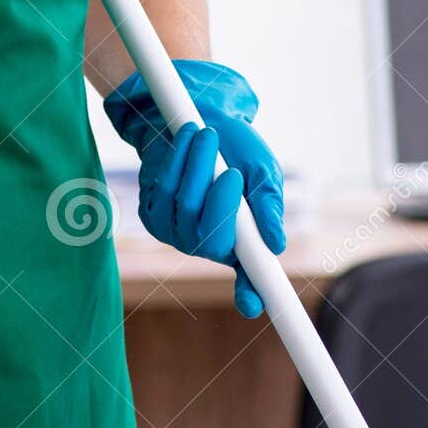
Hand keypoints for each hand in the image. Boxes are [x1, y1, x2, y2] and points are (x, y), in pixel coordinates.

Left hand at [103, 59, 286, 317]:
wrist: (202, 122)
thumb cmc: (240, 153)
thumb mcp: (263, 174)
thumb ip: (268, 205)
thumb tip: (276, 243)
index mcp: (241, 245)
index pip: (248, 280)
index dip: (250, 293)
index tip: (253, 304)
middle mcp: (207, 245)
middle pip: (209, 237)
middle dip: (220, 199)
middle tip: (231, 171)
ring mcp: (175, 233)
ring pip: (185, 207)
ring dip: (197, 167)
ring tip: (208, 135)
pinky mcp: (152, 213)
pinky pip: (164, 190)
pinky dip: (177, 162)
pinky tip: (187, 139)